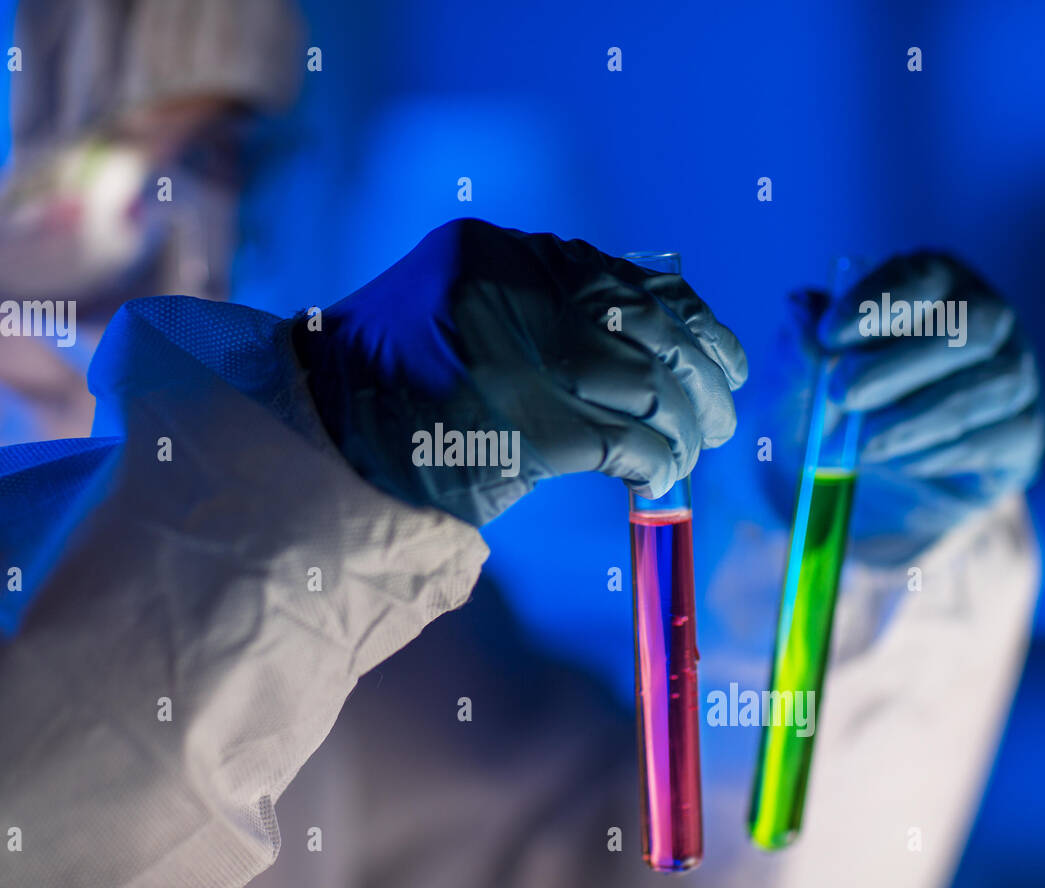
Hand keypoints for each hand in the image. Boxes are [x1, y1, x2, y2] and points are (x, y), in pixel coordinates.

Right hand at [293, 218, 747, 524]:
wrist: (321, 449)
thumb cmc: (395, 389)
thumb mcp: (462, 310)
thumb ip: (541, 303)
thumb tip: (656, 329)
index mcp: (493, 251)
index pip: (624, 277)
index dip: (691, 319)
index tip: (721, 354)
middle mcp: (506, 291)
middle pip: (648, 327)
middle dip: (703, 376)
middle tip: (723, 415)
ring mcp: (516, 360)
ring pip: (648, 387)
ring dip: (686, 426)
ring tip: (694, 450)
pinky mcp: (525, 430)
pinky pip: (626, 443)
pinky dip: (656, 464)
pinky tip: (658, 479)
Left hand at [804, 252, 1044, 561]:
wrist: (839, 491)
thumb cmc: (818, 416)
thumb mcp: (792, 387)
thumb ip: (796, 351)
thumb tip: (802, 311)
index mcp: (930, 288)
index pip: (924, 275)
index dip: (878, 302)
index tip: (828, 337)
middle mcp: (985, 321)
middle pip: (972, 323)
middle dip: (898, 364)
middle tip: (842, 395)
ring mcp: (1013, 376)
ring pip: (993, 383)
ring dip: (916, 417)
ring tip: (862, 445)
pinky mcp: (1023, 435)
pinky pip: (1004, 436)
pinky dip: (944, 452)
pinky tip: (902, 463)